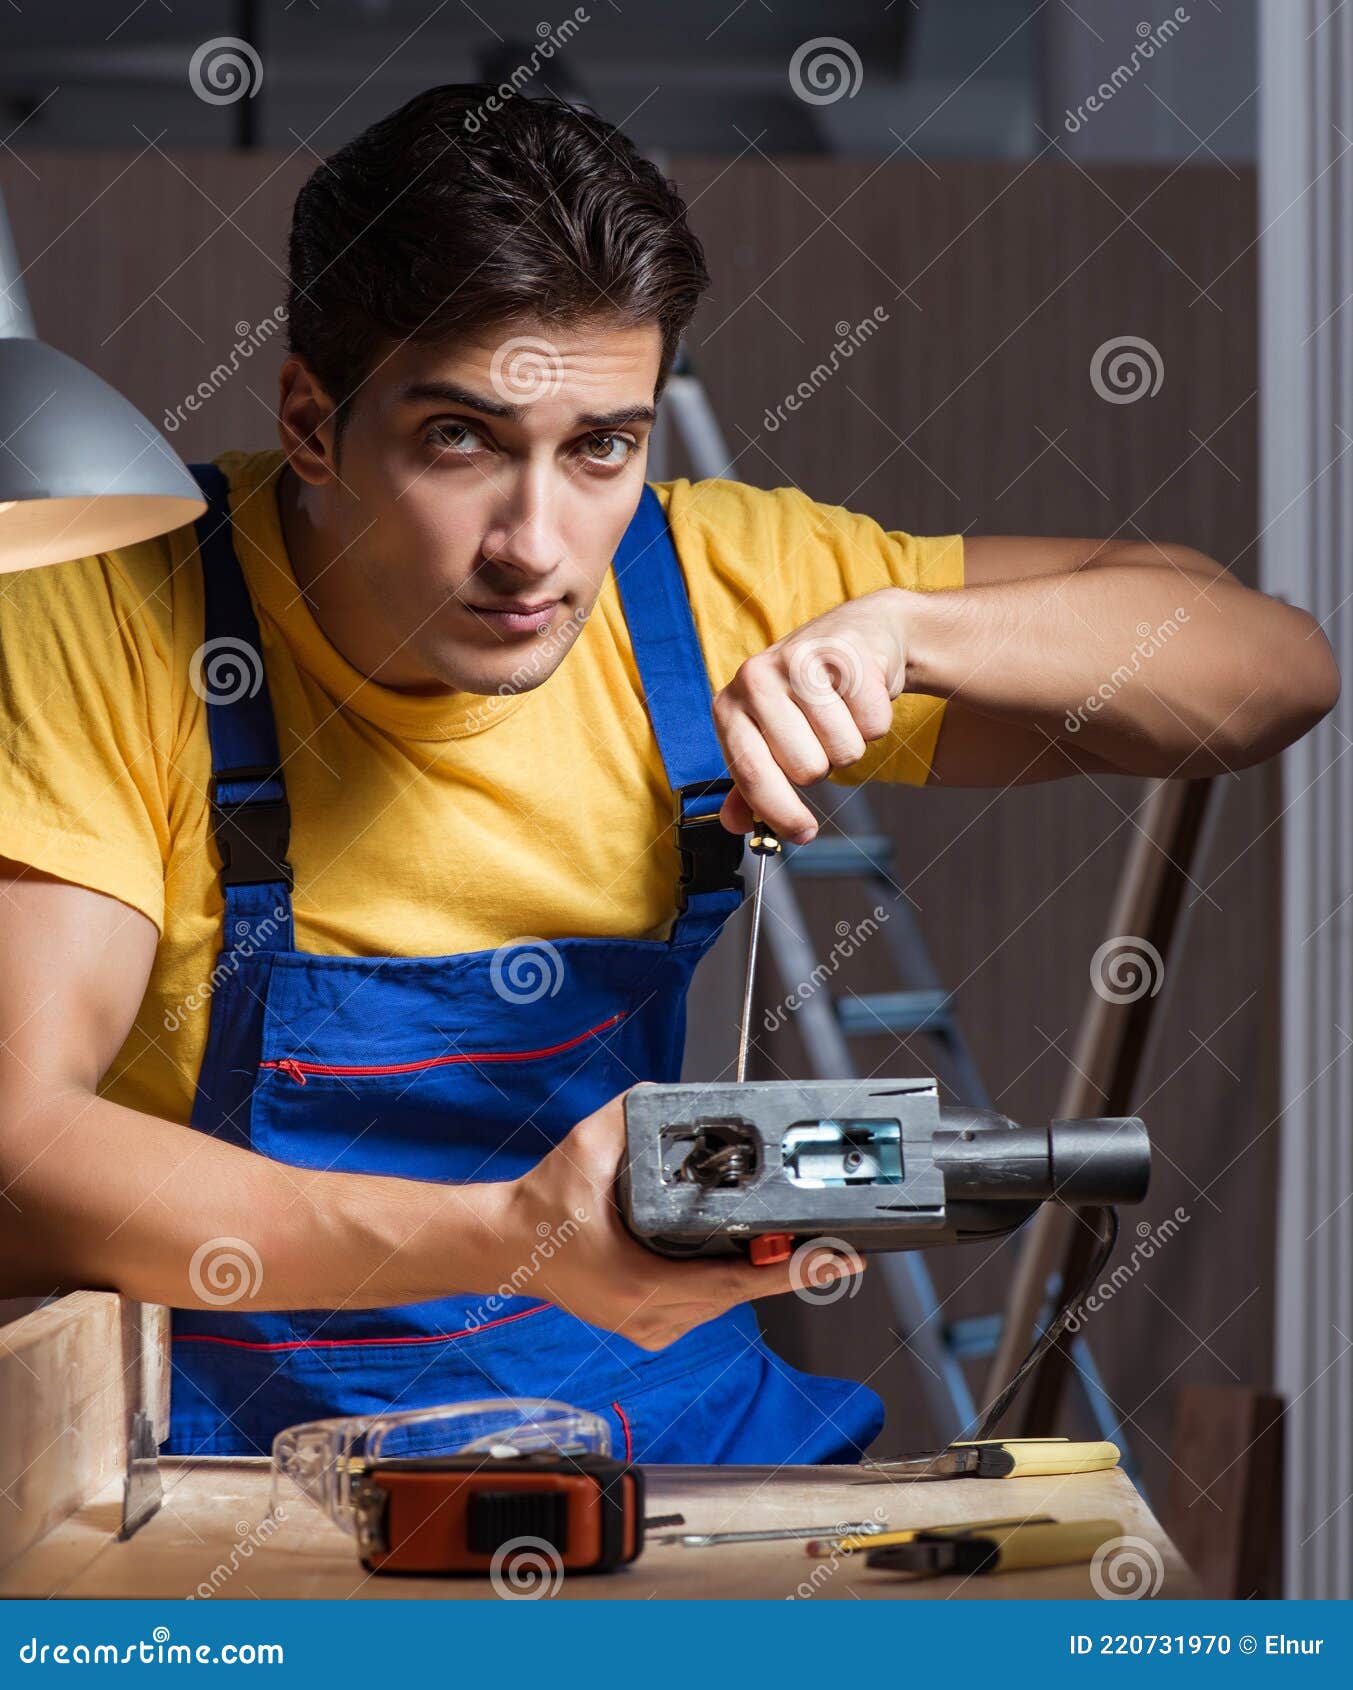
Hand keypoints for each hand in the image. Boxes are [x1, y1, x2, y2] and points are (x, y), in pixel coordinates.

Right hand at [499, 1088, 864, 1350]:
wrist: (507, 1245)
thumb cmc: (543, 1204)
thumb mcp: (586, 1146)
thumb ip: (633, 1115)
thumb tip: (678, 1098)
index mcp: (639, 1283)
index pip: (732, 1283)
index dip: (790, 1271)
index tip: (835, 1259)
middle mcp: (650, 1317)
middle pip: (738, 1293)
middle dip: (779, 1263)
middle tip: (825, 1238)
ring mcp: (650, 1328)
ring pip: (724, 1302)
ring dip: (753, 1272)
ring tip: (790, 1245)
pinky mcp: (651, 1327)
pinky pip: (705, 1306)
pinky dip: (725, 1280)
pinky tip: (739, 1256)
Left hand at [711, 589, 907, 842]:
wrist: (858, 636)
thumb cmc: (808, 695)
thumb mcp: (769, 735)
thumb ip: (751, 782)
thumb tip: (735, 824)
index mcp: (728, 707)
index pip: (753, 776)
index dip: (782, 813)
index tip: (804, 833)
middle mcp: (755, 678)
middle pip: (807, 770)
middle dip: (823, 764)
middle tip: (820, 735)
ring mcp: (799, 660)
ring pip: (844, 751)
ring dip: (851, 743)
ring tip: (840, 713)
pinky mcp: (844, 651)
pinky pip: (874, 724)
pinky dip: (876, 719)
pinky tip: (860, 695)